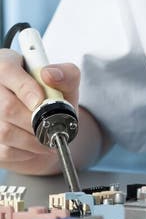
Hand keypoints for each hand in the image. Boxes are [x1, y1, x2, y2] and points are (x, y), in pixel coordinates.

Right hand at [0, 48, 79, 173]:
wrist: (46, 123)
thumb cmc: (53, 98)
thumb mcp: (66, 81)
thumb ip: (65, 74)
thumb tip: (50, 74)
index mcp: (7, 65)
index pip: (7, 71)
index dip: (25, 88)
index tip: (41, 101)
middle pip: (7, 107)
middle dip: (35, 120)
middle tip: (51, 124)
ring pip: (4, 131)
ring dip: (32, 139)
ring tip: (47, 137)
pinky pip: (4, 151)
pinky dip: (25, 153)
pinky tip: (34, 146)